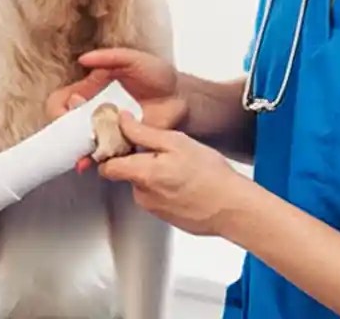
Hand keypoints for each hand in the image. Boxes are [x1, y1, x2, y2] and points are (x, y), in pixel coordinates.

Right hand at [45, 47, 188, 172]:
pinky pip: (103, 155)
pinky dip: (96, 161)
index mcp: (91, 90)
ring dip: (77, 153)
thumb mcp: (133, 59)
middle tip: (74, 138)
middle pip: (67, 127)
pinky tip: (93, 163)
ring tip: (81, 158)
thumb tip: (83, 59)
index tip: (67, 113)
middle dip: (64, 136)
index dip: (59, 108)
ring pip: (82, 144)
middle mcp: (94, 111)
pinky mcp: (121, 144)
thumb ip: (109, 57)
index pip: (62, 100)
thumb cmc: (157, 74)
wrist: (182, 97)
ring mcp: (107, 130)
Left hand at [96, 111, 247, 236]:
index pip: (106, 166)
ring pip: (142, 185)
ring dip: (154, 174)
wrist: (233, 208)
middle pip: (126, 173)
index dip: (110, 151)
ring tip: (179, 167)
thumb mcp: (177, 142)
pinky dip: (165, 188)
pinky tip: (184, 181)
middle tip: (162, 150)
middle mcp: (143, 195)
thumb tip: (122, 122)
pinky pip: (156, 197)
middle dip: (138, 160)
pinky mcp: (165, 217)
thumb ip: (143, 132)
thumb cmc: (211, 175)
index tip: (121, 139)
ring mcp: (154, 209)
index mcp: (143, 174)